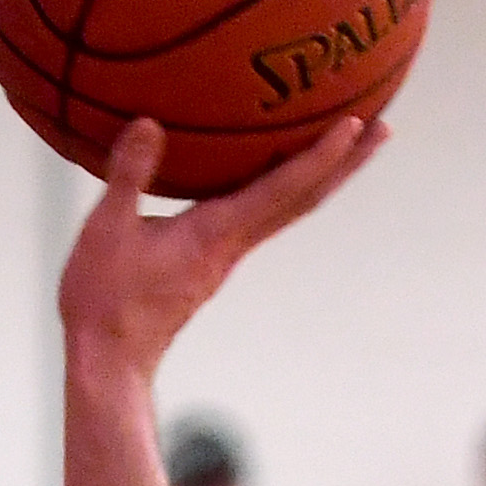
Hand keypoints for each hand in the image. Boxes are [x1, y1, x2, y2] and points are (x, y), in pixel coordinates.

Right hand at [59, 116, 385, 382]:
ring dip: (320, 178)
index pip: (285, 189)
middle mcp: (233, 245)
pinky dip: (281, 190)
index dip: (323, 155)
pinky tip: (268, 176)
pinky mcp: (209, 265)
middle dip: (344, 164)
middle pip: (304, 200)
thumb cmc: (103, 303)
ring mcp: (225, 258)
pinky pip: (258, 217)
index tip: (359, 124)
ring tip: (345, 145)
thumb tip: (149, 122)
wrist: (107, 363)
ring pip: (287, 211)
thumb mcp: (106, 232)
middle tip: (382, 129)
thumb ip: (130, 176)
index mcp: (217, 234)